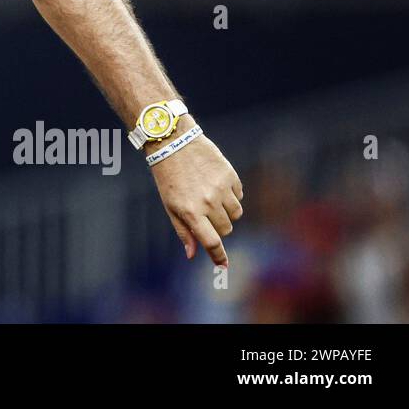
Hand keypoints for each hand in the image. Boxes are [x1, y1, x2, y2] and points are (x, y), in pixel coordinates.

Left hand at [148, 126, 243, 266]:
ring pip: (236, 214)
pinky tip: (216, 183)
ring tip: (210, 195)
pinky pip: (240, 195)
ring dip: (226, 210)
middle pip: (226, 229)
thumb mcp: (169, 205)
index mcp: (190, 212)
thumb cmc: (168, 176)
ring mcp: (221, 189)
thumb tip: (192, 255)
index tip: (224, 266)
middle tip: (204, 212)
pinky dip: (232, 194)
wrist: (173, 141)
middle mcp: (208, 202)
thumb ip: (183, 231)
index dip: (219, 256)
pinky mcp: (230, 175)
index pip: (211, 242)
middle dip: (218, 226)